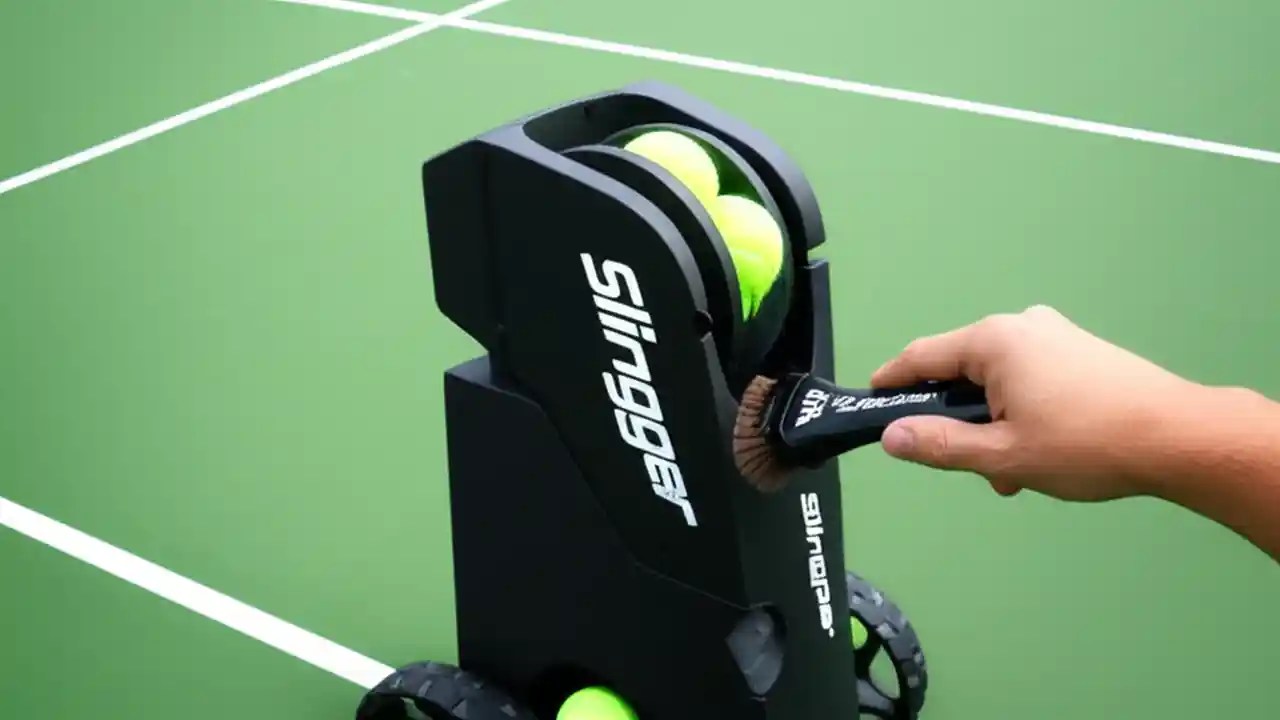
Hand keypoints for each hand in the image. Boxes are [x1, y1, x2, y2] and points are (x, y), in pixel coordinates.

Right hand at [870, 305, 1205, 500]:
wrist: (1179, 438)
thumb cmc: (1087, 444)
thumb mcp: (1002, 455)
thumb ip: (940, 446)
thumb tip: (892, 436)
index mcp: (994, 341)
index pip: (920, 357)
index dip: (890, 384)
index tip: (871, 406)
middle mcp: (1021, 325)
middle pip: (961, 370)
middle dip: (956, 420)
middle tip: (968, 466)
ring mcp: (1055, 334)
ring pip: (997, 380)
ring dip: (992, 424)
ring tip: (1014, 472)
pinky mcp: (1081, 350)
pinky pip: (1028, 378)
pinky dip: (1020, 412)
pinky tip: (1041, 452)